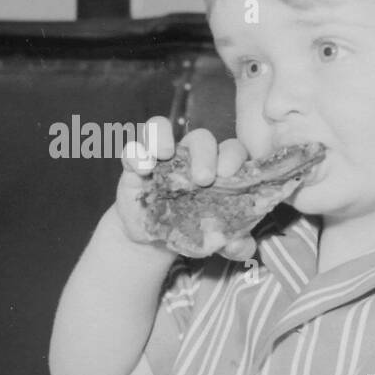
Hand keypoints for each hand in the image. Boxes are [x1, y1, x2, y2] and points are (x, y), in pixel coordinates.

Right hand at [115, 122, 257, 261]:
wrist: (153, 239)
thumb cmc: (191, 229)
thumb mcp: (214, 240)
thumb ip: (235, 245)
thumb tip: (243, 248)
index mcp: (216, 168)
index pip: (231, 150)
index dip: (233, 157)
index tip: (229, 174)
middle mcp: (189, 156)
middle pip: (200, 138)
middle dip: (204, 153)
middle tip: (204, 178)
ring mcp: (159, 157)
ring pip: (160, 127)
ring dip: (162, 136)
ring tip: (164, 154)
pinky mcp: (133, 164)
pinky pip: (132, 148)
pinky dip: (136, 152)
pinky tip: (142, 169)